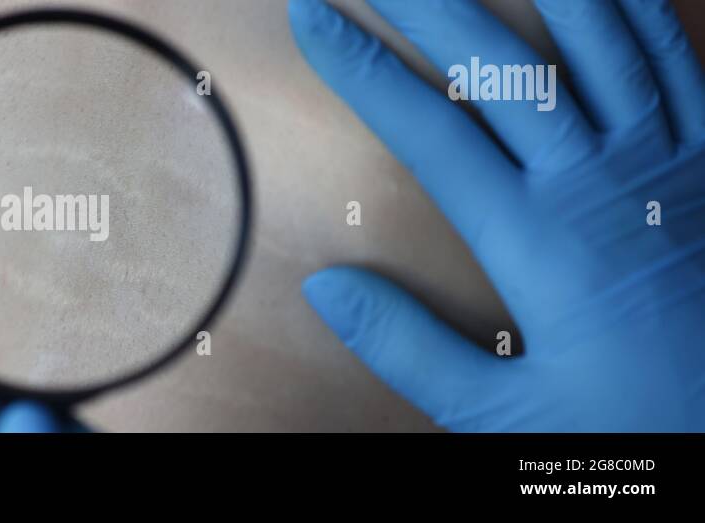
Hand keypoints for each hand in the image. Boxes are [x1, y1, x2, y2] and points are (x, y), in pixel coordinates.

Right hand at [290, 0, 704, 430]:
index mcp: (534, 243)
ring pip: (595, 46)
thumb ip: (410, 349)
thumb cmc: (633, 427)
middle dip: (428, 6)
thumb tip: (325, 290)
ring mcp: (662, 164)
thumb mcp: (505, 417)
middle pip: (500, 69)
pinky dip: (636, 14)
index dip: (363, 69)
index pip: (428, 132)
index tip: (315, 20)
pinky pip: (675, 64)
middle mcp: (595, 184)